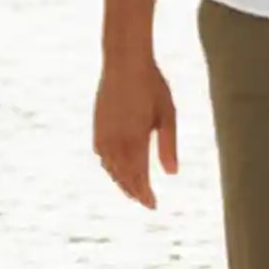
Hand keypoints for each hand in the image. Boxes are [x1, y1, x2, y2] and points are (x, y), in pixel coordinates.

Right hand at [93, 56, 177, 208]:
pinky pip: (102, 156)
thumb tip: (172, 174)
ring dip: (121, 182)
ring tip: (133, 191)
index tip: (154, 206)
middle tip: (146, 203)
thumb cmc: (152, 86)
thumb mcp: (168, 115)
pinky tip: (117, 170)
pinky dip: (110, 167)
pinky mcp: (97, 127)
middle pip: (123, 177)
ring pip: (111, 168)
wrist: (124, 62)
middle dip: (135, 192)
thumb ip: (168, 146)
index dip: (146, 194)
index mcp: (135, 140)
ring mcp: (103, 134)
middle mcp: (116, 141)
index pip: (139, 177)